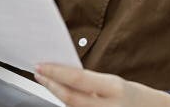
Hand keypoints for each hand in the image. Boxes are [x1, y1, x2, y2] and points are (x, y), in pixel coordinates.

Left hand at [34, 64, 169, 106]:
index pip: (78, 79)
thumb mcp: (113, 83)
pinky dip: (67, 106)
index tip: (40, 66)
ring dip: (56, 96)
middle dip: (50, 85)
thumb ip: (90, 81)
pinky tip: (60, 96)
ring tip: (47, 82)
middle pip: (70, 98)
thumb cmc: (132, 96)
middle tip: (37, 73)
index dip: (55, 73)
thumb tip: (63, 73)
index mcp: (114, 88)